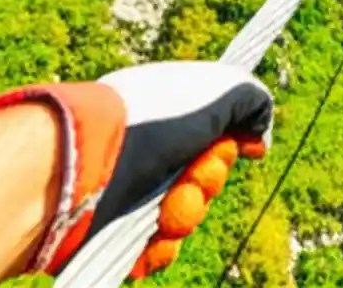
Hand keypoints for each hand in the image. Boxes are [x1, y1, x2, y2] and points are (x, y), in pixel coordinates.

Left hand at [0, 61, 273, 277]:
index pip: (215, 143)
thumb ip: (254, 103)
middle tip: (187, 176)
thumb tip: (259, 139)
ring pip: (185, 221)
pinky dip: (159, 247)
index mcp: (168, 119)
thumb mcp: (219, 91)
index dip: (224, 150)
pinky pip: (158, 251)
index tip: (220, 147)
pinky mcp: (114, 233)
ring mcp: (130, 194)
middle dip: (204, 184)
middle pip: (204, 184)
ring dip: (183, 216)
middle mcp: (150, 155)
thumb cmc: (151, 122)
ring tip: (162, 208)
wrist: (84, 165)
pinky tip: (148, 234)